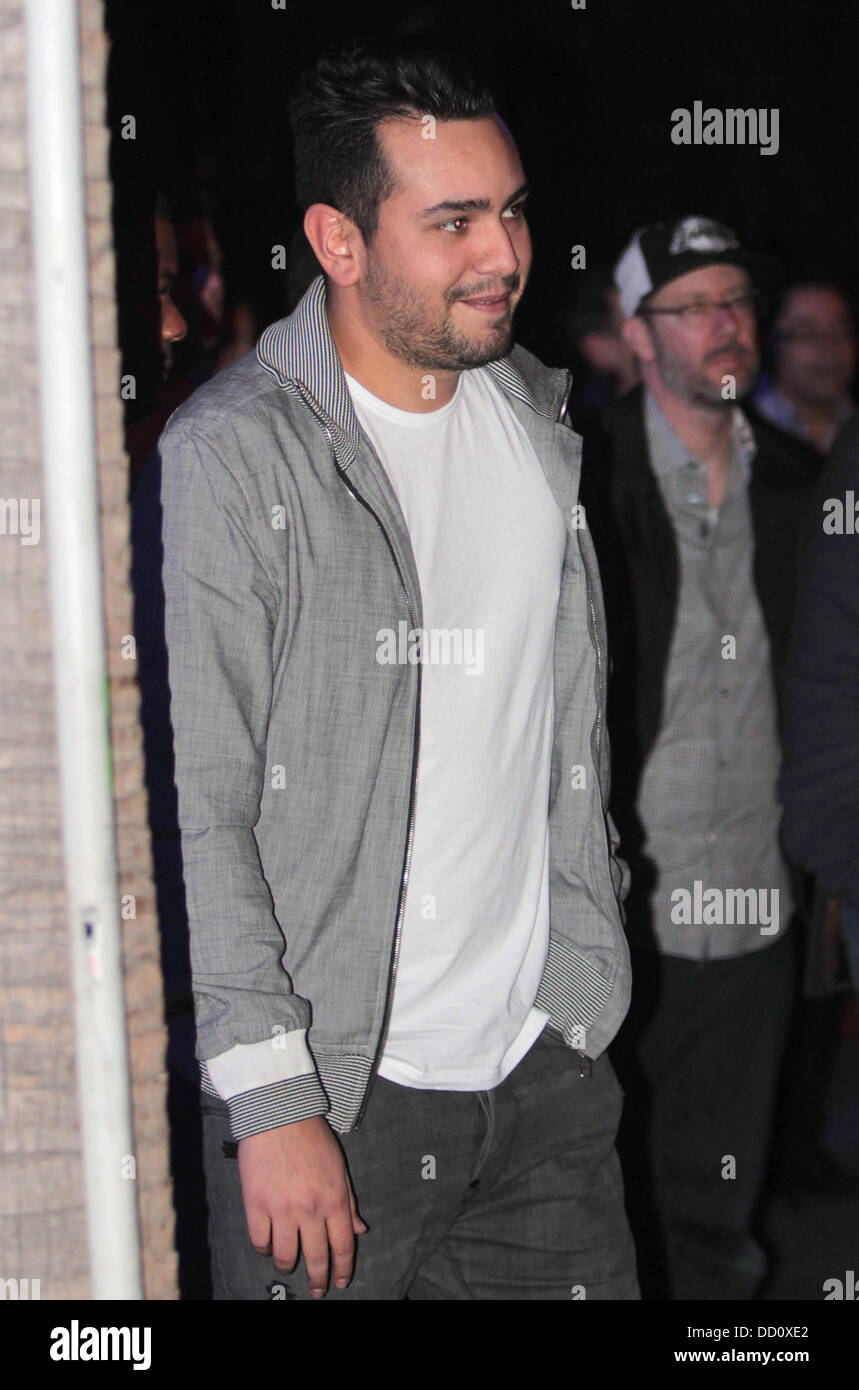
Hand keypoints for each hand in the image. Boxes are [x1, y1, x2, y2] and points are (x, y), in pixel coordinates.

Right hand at [238, 1115, 367, 1297]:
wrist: (279, 1115)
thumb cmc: (312, 1138)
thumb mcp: (339, 1168)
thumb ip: (348, 1201)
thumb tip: (359, 1230)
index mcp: (334, 1199)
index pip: (343, 1245)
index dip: (342, 1268)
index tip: (340, 1281)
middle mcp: (309, 1209)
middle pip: (316, 1257)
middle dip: (318, 1279)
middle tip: (317, 1290)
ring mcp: (281, 1209)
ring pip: (285, 1255)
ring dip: (288, 1265)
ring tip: (288, 1266)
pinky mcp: (255, 1204)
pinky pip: (259, 1241)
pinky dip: (264, 1249)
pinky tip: (268, 1247)